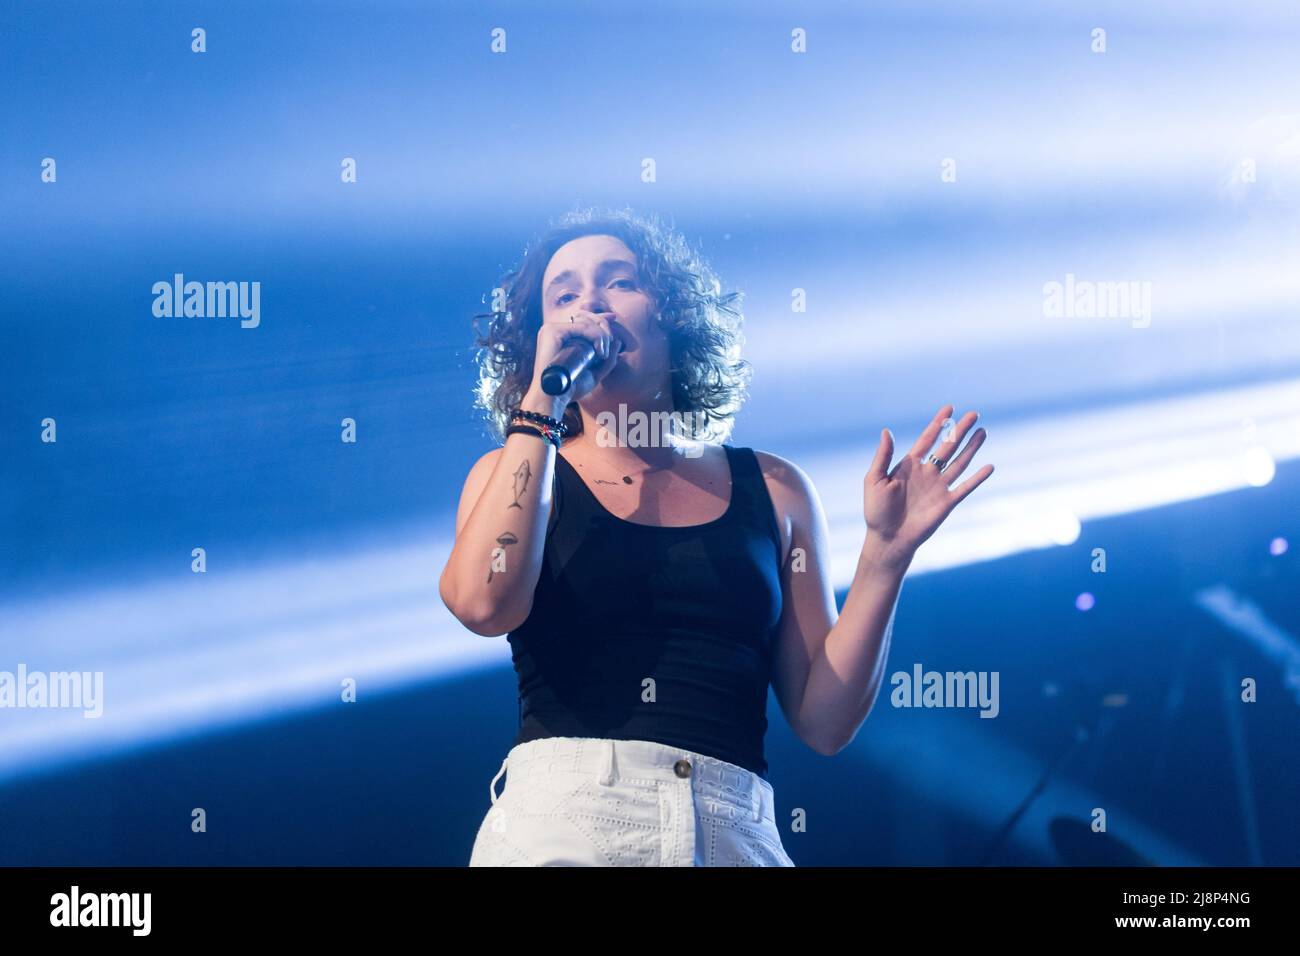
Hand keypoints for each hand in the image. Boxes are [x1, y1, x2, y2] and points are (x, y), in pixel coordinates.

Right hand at [529, 309, 622, 403]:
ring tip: (603, 356)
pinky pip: (581, 327)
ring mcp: (552, 329)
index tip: (614, 317)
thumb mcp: (594, 374)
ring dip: (602, 336)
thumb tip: (618, 341)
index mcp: (561, 337)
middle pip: (586, 317)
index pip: (583, 320)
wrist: (555, 398)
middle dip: (604, 327)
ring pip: (586, 322)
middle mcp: (555, 330)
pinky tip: (599, 352)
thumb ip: (608, 360)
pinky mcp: (553, 331)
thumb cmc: (571, 389)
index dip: (599, 317)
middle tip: (608, 350)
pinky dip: (595, 336)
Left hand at [863, 404, 994, 562]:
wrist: (888, 538)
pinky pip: (964, 487)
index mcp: (909, 465)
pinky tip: (989, 466)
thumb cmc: (876, 511)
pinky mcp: (946, 503)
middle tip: (973, 414)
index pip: (927, 439)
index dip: (938, 423)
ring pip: (959, 462)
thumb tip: (887, 431)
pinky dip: (977, 478)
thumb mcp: (874, 479)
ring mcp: (938, 487)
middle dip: (960, 430)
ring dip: (971, 448)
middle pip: (947, 446)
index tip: (949, 408)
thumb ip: (883, 456)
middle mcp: (927, 473)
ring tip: (983, 432)